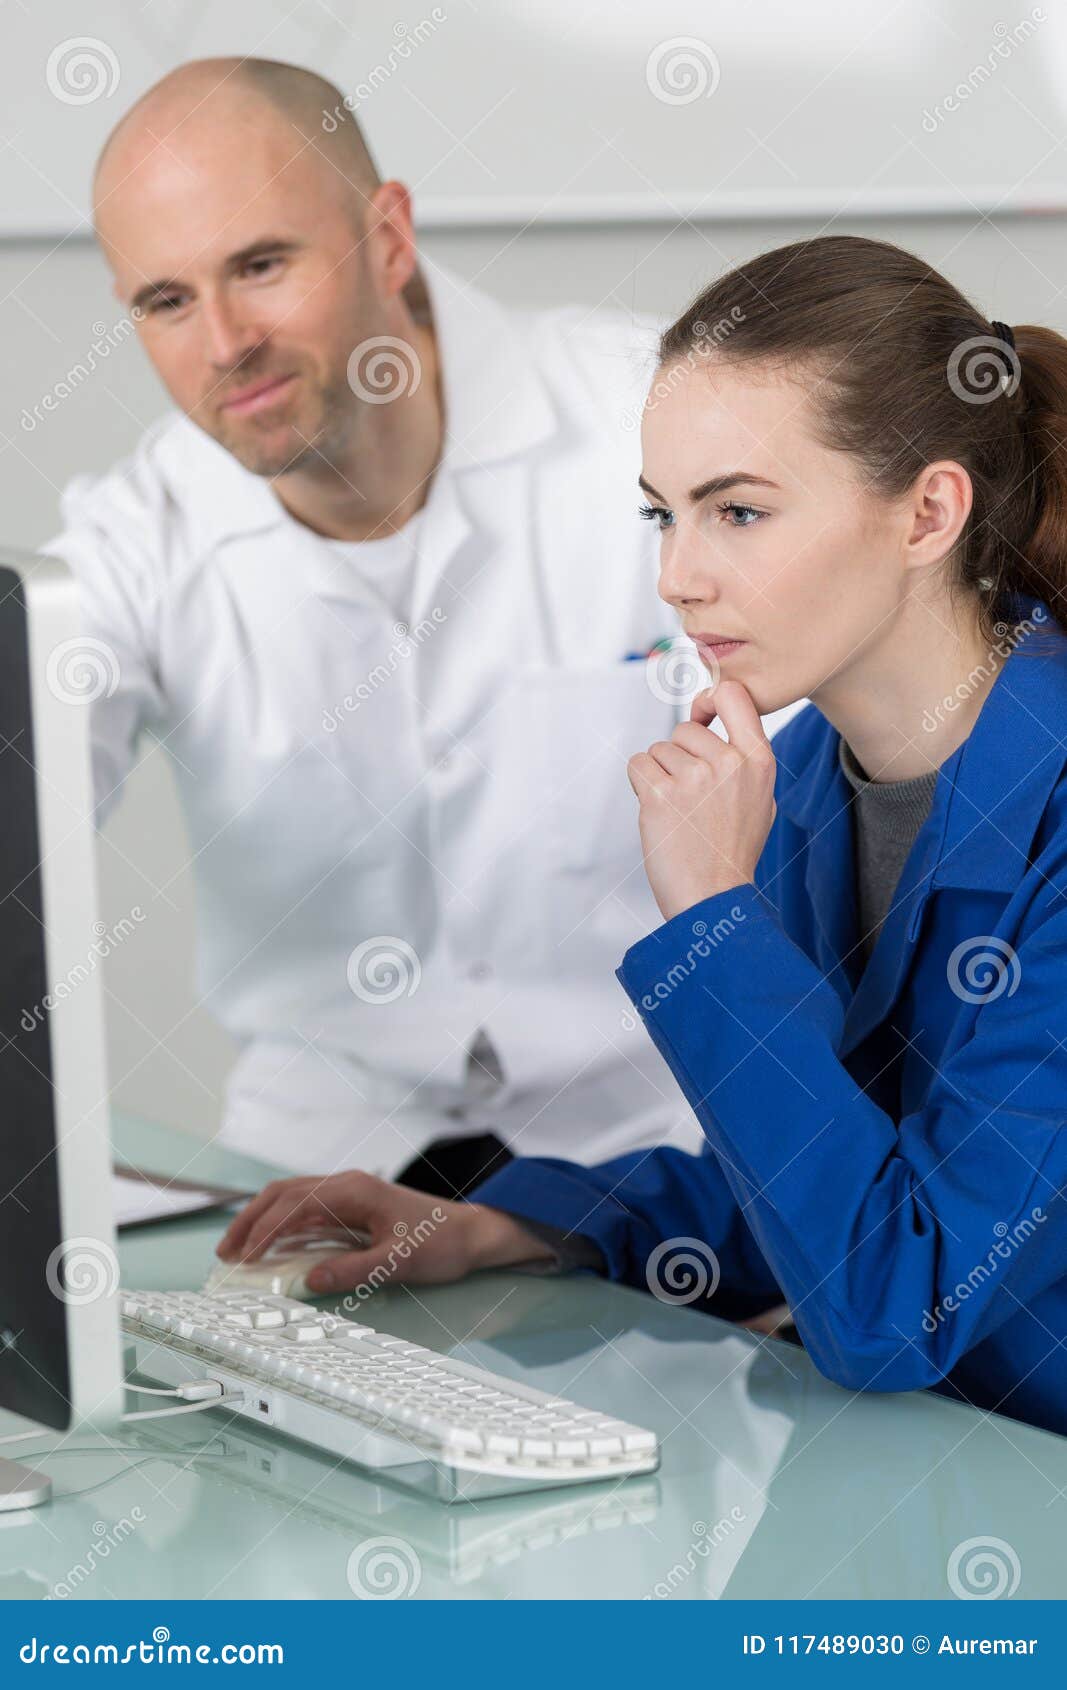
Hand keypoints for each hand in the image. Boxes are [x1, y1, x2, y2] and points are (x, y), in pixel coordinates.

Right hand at [215, 1171, 553, 1293]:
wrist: (469, 1233)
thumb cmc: (440, 1244)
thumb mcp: (398, 1262)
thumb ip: (352, 1271)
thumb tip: (307, 1282)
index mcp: (354, 1191)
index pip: (295, 1205)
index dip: (264, 1230)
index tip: (242, 1256)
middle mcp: (346, 1185)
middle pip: (284, 1194)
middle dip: (251, 1220)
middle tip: (226, 1253)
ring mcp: (348, 1193)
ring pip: (291, 1197)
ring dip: (262, 1219)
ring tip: (238, 1248)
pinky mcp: (350, 1206)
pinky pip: (306, 1209)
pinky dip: (280, 1223)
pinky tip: (269, 1244)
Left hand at [627, 679, 776, 922]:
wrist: (713, 898)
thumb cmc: (732, 851)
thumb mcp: (760, 799)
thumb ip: (743, 758)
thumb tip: (712, 718)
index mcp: (758, 760)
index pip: (733, 695)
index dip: (709, 700)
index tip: (700, 716)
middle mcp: (728, 763)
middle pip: (685, 729)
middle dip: (679, 757)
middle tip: (690, 796)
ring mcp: (694, 778)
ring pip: (658, 750)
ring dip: (660, 776)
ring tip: (678, 811)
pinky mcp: (660, 795)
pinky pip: (637, 765)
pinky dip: (641, 785)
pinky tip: (659, 811)